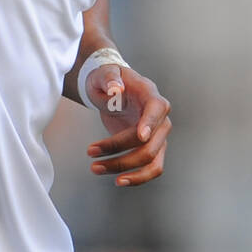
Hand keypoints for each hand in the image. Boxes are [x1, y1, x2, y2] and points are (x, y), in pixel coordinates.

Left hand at [84, 64, 170, 186]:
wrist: (113, 90)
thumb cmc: (109, 79)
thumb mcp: (104, 73)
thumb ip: (109, 78)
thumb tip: (115, 88)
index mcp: (150, 94)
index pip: (157, 108)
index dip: (150, 122)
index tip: (140, 136)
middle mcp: (160, 118)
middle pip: (149, 142)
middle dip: (121, 152)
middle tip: (90, 152)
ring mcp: (158, 136)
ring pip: (152, 161)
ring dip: (126, 169)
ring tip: (96, 168)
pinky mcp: (151, 149)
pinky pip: (150, 169)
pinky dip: (135, 177)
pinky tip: (116, 179)